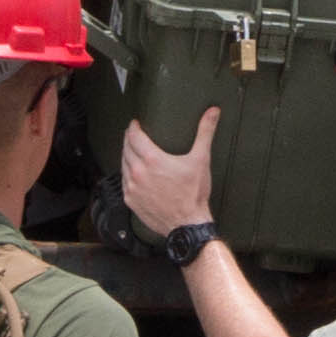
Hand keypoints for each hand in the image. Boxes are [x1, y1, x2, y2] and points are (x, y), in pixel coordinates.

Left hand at [120, 106, 221, 236]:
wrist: (187, 224)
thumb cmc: (194, 194)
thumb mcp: (200, 160)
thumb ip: (205, 132)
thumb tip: (213, 112)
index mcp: (152, 160)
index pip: (134, 136)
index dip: (133, 127)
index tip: (136, 124)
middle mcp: (138, 172)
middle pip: (126, 148)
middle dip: (129, 139)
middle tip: (135, 135)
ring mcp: (132, 187)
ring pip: (123, 164)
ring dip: (127, 155)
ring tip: (134, 151)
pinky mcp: (130, 200)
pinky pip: (124, 181)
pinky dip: (127, 173)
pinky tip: (135, 172)